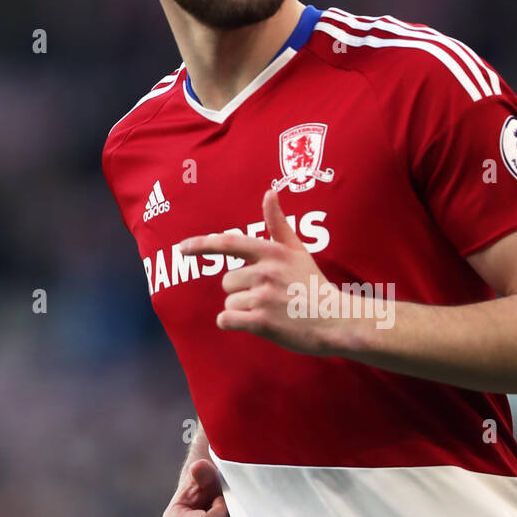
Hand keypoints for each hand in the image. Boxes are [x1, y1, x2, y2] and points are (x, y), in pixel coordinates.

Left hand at [179, 189, 343, 354]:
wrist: (335, 321)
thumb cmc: (313, 285)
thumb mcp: (298, 251)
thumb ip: (278, 224)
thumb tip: (269, 192)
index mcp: (272, 252)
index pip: (228, 243)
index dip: (202, 245)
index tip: (182, 248)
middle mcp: (266, 272)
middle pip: (227, 281)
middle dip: (241, 291)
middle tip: (270, 297)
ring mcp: (264, 297)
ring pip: (229, 303)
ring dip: (243, 310)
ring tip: (270, 311)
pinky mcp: (262, 322)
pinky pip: (227, 320)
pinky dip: (234, 323)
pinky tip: (255, 324)